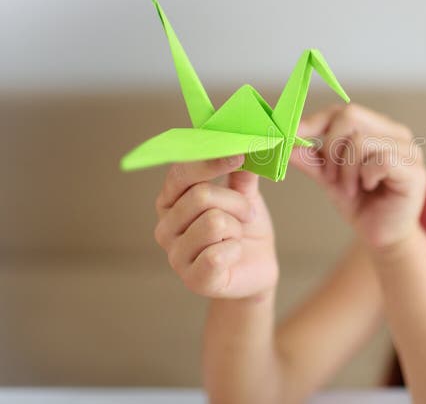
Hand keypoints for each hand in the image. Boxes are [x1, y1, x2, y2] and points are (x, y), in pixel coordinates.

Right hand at [153, 155, 278, 299]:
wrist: (258, 265)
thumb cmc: (244, 226)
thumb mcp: (244, 192)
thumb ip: (240, 172)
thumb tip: (242, 147)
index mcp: (171, 200)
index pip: (180, 173)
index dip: (209, 162)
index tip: (238, 155)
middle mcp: (165, 227)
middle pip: (200, 196)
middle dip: (236, 202)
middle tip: (248, 213)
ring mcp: (175, 256)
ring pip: (213, 222)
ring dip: (237, 228)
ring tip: (237, 236)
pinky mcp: (192, 280)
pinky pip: (216, 254)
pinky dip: (235, 251)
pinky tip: (234, 255)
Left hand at [289, 103, 425, 249]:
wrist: (383, 237)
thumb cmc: (362, 205)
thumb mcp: (330, 179)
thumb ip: (313, 160)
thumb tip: (287, 143)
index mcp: (377, 129)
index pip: (342, 111)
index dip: (315, 121)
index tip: (292, 135)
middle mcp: (395, 133)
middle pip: (350, 116)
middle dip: (331, 148)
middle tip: (330, 176)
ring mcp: (408, 149)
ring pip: (361, 140)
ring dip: (346, 170)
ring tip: (350, 189)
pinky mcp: (414, 170)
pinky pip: (380, 159)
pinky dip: (366, 175)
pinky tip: (368, 187)